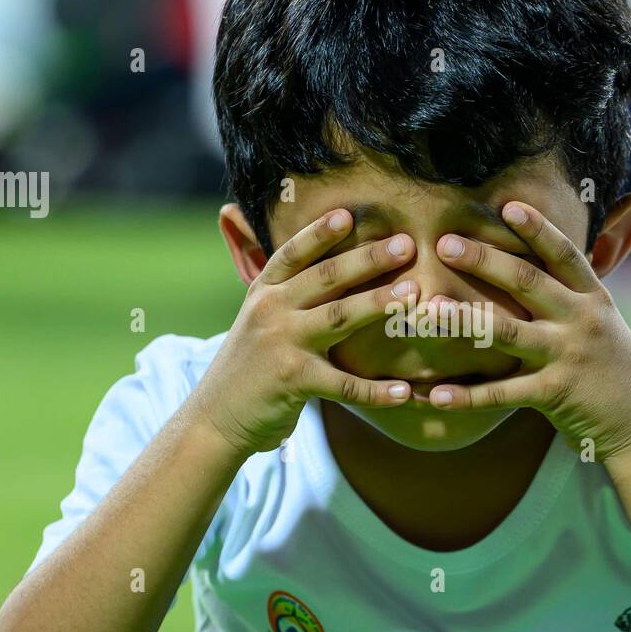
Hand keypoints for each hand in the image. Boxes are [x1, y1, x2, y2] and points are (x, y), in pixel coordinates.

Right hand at [190, 209, 416, 454]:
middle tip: (406, 244)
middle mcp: (271, 311)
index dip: (320, 232)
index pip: (293, 253)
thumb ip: (289, 295)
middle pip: (326, 277)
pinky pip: (344, 385)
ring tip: (414, 294)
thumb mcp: (259, 320)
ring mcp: (283, 344)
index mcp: (265, 292)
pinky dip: (376, 391)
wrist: (216, 418)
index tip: (349, 213)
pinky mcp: (294, 381)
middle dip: (368, 258)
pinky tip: (404, 391)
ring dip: (379, 304)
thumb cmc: (250, 367)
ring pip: (339, 318)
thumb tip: (331, 268)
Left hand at [425, 202, 630, 461]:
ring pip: (508, 333)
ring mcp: (568, 356)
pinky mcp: (556, 394)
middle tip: (444, 243)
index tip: (508, 205)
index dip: (537, 229)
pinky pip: (504, 393)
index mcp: (593, 299)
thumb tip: (544, 263)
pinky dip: (468, 396)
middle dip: (484, 260)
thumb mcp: (603, 325)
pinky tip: (436, 395)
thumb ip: (573, 297)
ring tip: (430, 308)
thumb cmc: (615, 371)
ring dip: (465, 319)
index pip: (563, 254)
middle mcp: (582, 321)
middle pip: (527, 282)